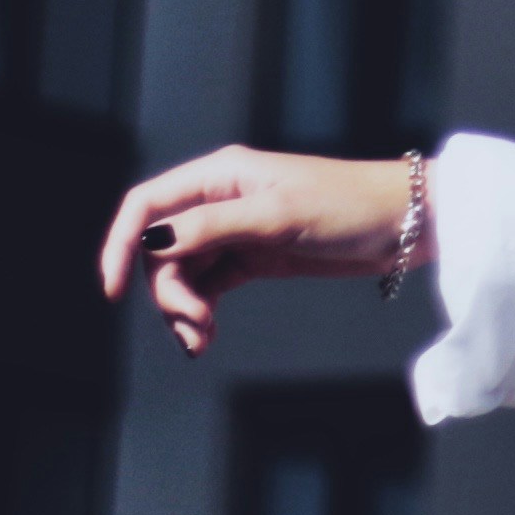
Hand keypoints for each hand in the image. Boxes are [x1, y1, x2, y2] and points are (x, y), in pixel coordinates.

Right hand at [99, 146, 419, 353]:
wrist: (403, 224)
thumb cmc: (347, 206)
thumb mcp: (278, 215)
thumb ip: (212, 226)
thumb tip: (153, 240)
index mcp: (219, 176)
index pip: (146, 206)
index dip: (119, 245)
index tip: (111, 291)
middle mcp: (219, 200)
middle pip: (159, 251)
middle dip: (166, 291)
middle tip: (195, 324)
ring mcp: (234, 231)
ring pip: (181, 274)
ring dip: (182, 309)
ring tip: (202, 339)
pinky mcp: (252, 258)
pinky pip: (207, 288)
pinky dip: (200, 313)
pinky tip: (206, 337)